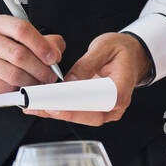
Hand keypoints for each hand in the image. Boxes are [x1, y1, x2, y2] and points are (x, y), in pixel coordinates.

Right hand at [0, 16, 65, 98]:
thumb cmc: (3, 52)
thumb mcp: (24, 40)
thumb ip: (45, 42)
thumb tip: (55, 54)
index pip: (22, 29)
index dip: (41, 45)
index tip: (53, 58)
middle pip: (19, 54)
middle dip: (40, 69)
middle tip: (50, 76)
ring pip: (13, 74)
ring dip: (32, 82)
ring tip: (39, 83)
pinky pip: (4, 88)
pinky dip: (18, 91)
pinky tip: (22, 88)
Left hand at [27, 32, 150, 124]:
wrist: (131, 55)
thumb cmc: (121, 51)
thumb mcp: (104, 47)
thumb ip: (87, 64)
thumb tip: (69, 80)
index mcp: (121, 88)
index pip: (100, 103)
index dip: (79, 106)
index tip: (59, 105)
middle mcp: (115, 104)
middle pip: (89, 115)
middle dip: (63, 111)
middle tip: (41, 106)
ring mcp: (106, 109)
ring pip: (81, 117)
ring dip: (57, 112)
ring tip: (35, 106)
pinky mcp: (96, 109)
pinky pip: (78, 112)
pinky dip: (60, 109)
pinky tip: (43, 106)